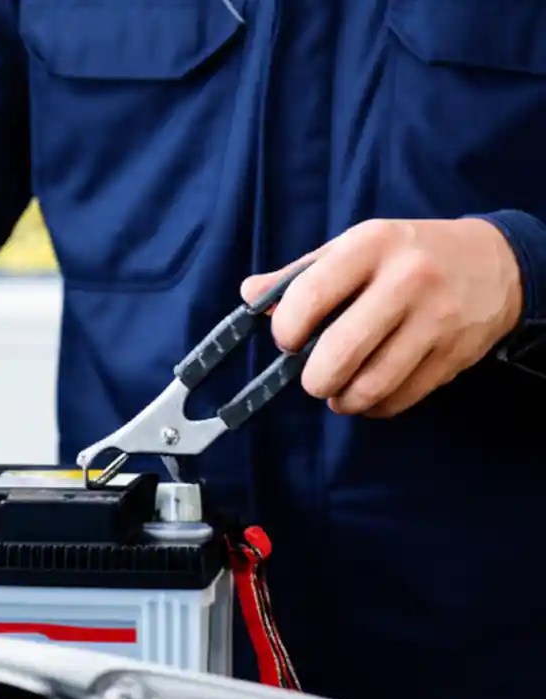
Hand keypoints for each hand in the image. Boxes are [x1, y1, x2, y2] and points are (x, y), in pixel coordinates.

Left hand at [241, 218, 522, 417]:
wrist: (497, 261)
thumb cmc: (406, 255)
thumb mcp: (352, 248)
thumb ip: (298, 275)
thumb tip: (248, 295)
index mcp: (370, 246)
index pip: (310, 296)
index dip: (286, 330)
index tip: (285, 342)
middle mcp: (407, 280)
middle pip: (340, 351)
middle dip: (313, 379)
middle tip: (311, 377)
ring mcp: (436, 320)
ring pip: (372, 385)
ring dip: (343, 400)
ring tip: (338, 391)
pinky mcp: (455, 355)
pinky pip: (401, 398)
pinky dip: (376, 406)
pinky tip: (370, 393)